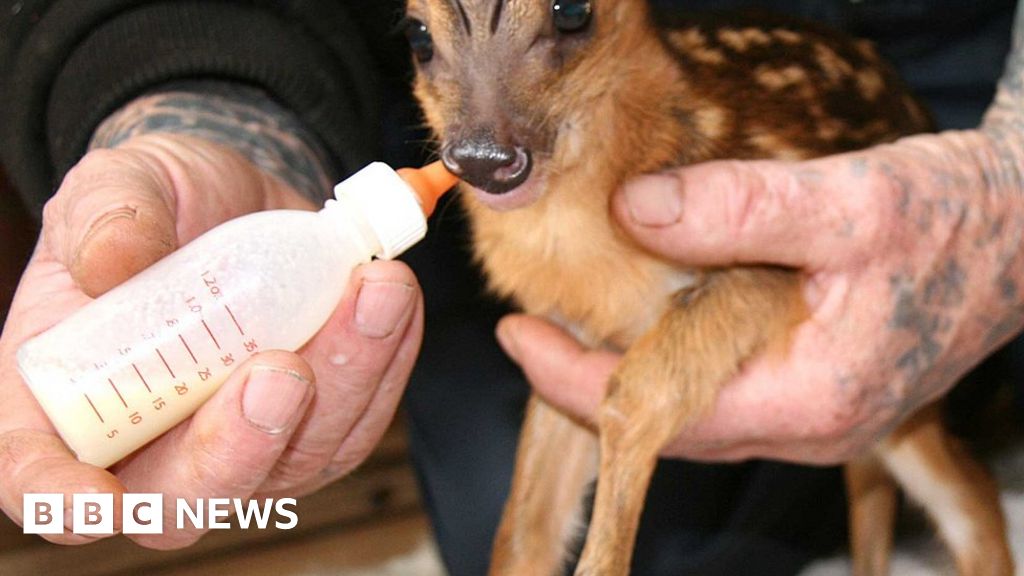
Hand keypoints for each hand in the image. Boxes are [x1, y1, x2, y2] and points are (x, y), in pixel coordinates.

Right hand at [0, 133, 422, 547]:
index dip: (62, 498)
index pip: (40, 473)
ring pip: (296, 459)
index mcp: (65, 397)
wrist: (234, 195)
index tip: (97, 497)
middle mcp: (155, 440)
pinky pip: (358, 421)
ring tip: (376, 290)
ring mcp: (245, 441)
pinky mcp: (315, 424)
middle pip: (190, 495)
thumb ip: (107, 215)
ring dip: (344, 383)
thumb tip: (114, 260)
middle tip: (280, 370)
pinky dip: (385, 362)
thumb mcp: (118, 183)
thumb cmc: (158, 203)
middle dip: (241, 446)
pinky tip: (393, 298)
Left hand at [496, 130, 1023, 463]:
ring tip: (573, 326)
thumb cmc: (956, 218)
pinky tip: (651, 321)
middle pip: (670, 428)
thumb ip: (739, 207)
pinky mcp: (822, 389)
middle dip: (591, 384)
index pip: (662, 414)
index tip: (519, 335)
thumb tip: (634, 211)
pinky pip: (726, 393)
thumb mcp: (849, 201)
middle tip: (531, 330)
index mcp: (814, 396)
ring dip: (631, 376)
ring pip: (696, 415)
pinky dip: (675, 363)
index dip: (577, 380)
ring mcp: (819, 415)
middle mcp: (813, 424)